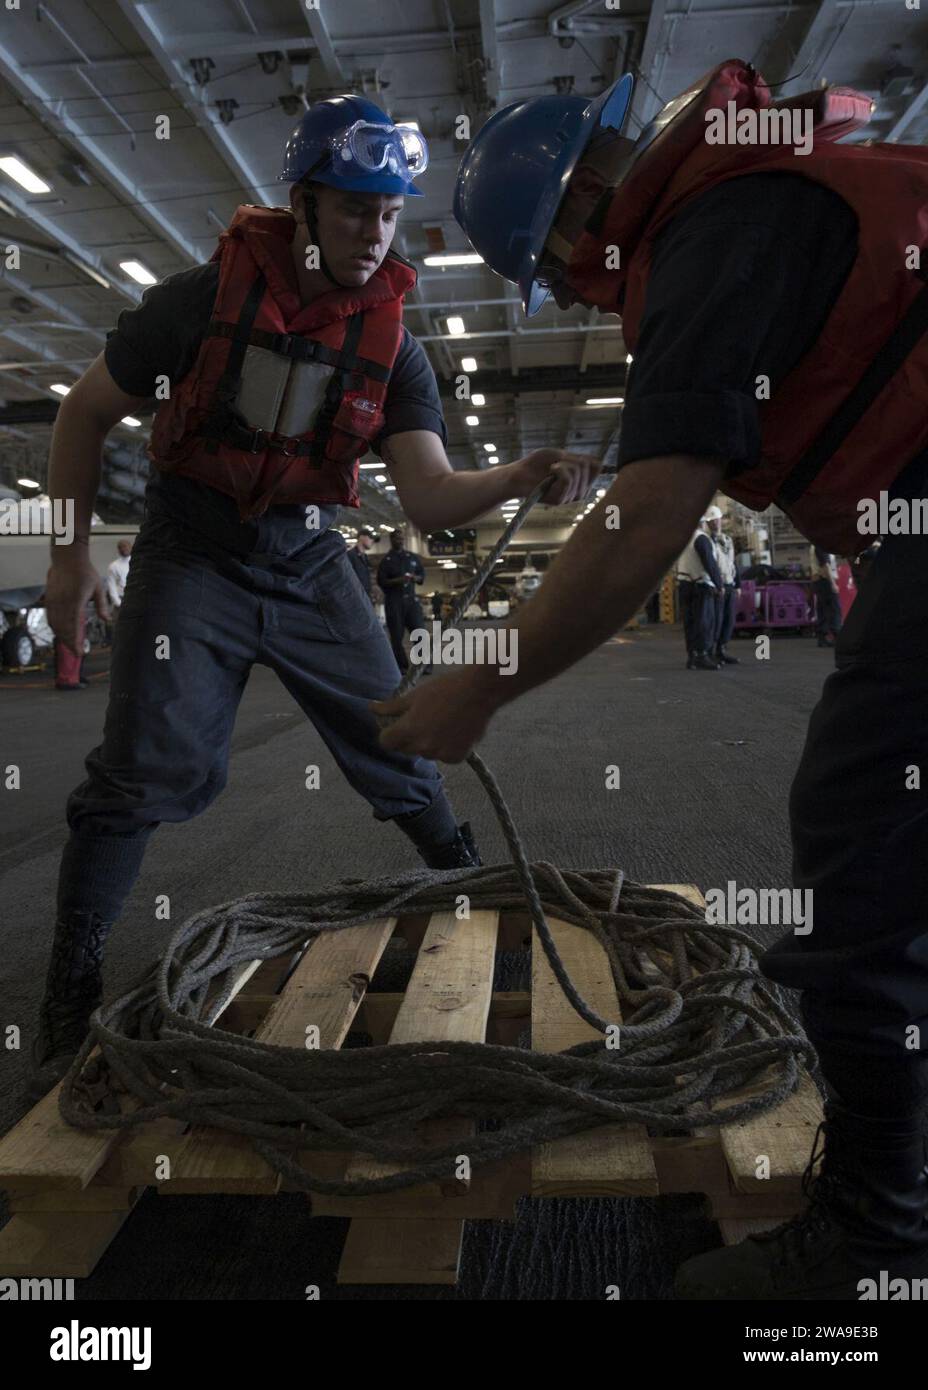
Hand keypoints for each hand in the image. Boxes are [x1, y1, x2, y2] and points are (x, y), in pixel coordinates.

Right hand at [45, 559, 110, 654]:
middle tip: (77, 654)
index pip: (74, 626)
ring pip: (55, 625)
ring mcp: (53, 601)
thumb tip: (107, 620)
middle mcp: (62, 603)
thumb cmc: (85, 572)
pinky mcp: (49, 599)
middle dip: (69, 643)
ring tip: (70, 646)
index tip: (80, 653)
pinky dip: (55, 628)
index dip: (76, 641)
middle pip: (63, 629)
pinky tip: (60, 633)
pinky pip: (50, 617)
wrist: (66, 558)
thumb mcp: (98, 587)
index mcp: (75, 601)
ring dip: (62, 637)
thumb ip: (102, 604)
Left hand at [372, 668, 501, 763]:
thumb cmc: (446, 688)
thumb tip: (372, 708)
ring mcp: (440, 754)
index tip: (396, 725)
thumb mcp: (415, 695)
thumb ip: (391, 707)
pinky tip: (454, 730)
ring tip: (442, 721)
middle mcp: (422, 746)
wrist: (480, 691)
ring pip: (426, 753)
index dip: (389, 732)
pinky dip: (447, 747)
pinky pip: (444, 756)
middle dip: (409, 737)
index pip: (386, 742)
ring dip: (429, 742)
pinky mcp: (456, 757)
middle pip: (405, 749)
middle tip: (423, 719)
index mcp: (408, 730)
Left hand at [509, 448, 601, 505]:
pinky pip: (568, 481)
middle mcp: (578, 490)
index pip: (597, 466)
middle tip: (555, 463)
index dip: (585, 458)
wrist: (517, 474)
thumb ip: (579, 460)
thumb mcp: (560, 455)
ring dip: (563, 465)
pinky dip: (559, 471)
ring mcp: (569, 497)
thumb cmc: (536, 464)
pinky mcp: (559, 500)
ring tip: (551, 468)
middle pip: (588, 468)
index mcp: (580, 479)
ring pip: (578, 474)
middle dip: (571, 460)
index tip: (568, 458)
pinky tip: (550, 472)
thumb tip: (599, 464)